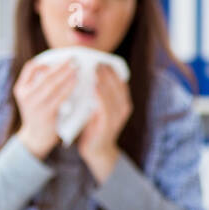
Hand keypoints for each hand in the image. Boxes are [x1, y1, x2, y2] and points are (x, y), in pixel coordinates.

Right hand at [13, 58, 76, 159]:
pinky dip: (68, 87)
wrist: (35, 138)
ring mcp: (35, 104)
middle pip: (45, 75)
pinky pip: (59, 96)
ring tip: (77, 68)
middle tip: (73, 58)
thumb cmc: (38, 115)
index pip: (30, 68)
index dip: (44, 61)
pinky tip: (76, 82)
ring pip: (53, 84)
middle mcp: (25, 95)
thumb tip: (56, 68)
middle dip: (61, 65)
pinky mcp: (46, 112)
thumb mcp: (31, 98)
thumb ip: (38, 84)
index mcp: (21, 88)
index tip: (57, 59)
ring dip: (66, 74)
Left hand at [75, 63, 131, 179]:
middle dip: (107, 71)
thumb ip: (96, 93)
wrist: (96, 151)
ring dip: (104, 80)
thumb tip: (85, 73)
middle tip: (97, 59)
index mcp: (122, 101)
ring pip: (112, 94)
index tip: (101, 58)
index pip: (120, 81)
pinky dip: (100, 96)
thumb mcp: (96, 106)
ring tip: (95, 69)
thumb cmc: (94, 126)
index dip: (112, 69)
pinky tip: (93, 87)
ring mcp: (117, 117)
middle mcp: (123, 108)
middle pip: (117, 85)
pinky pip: (105, 107)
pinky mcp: (108, 125)